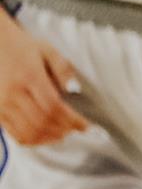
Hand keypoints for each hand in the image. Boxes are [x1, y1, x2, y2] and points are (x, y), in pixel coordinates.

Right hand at [0, 11, 85, 145]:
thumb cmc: (23, 48)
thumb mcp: (48, 50)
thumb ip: (63, 69)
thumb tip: (75, 90)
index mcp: (29, 76)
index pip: (53, 106)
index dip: (72, 120)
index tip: (86, 125)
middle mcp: (13, 92)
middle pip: (42, 122)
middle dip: (63, 130)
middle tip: (76, 130)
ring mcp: (2, 104)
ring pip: (28, 131)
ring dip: (49, 138)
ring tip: (64, 134)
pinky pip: (15, 133)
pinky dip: (33, 140)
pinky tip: (46, 137)